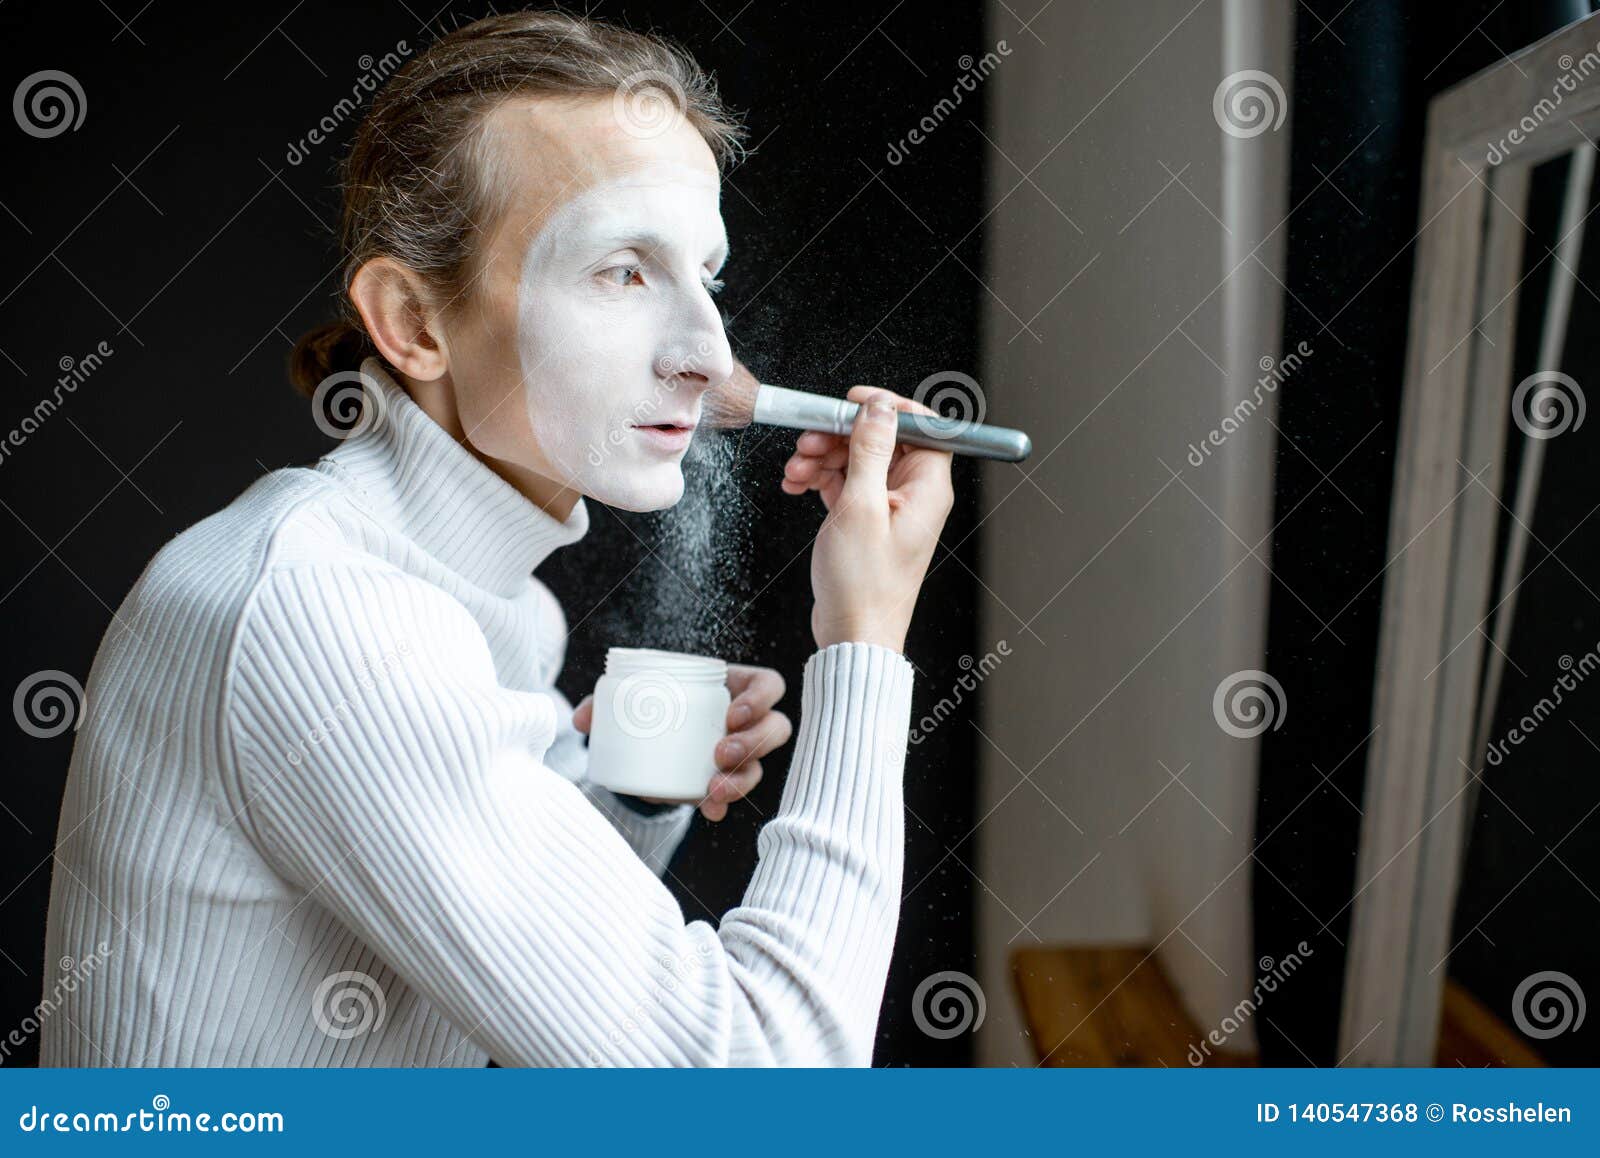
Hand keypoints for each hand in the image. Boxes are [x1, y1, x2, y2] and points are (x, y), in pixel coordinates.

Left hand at [572, 664, 791, 821]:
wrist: (651, 742)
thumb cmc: (654, 707)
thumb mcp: (636, 698)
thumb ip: (606, 704)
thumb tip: (581, 721)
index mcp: (735, 687)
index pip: (768, 686)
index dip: (760, 699)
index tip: (732, 714)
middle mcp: (747, 722)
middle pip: (775, 729)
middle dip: (753, 743)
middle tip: (719, 754)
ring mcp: (742, 754)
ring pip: (761, 767)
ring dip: (741, 779)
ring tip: (713, 789)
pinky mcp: (727, 781)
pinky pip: (735, 795)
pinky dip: (722, 804)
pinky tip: (710, 811)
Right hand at [781, 386, 954, 651]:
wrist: (852, 635)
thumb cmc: (863, 585)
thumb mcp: (862, 506)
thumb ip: (870, 451)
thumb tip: (880, 408)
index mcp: (926, 488)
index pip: (922, 426)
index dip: (888, 407)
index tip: (853, 402)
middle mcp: (913, 495)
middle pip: (881, 440)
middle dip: (840, 435)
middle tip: (808, 440)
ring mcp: (889, 509)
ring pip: (857, 461)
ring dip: (823, 458)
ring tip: (795, 470)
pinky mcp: (867, 522)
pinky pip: (845, 485)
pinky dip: (820, 480)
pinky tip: (796, 485)